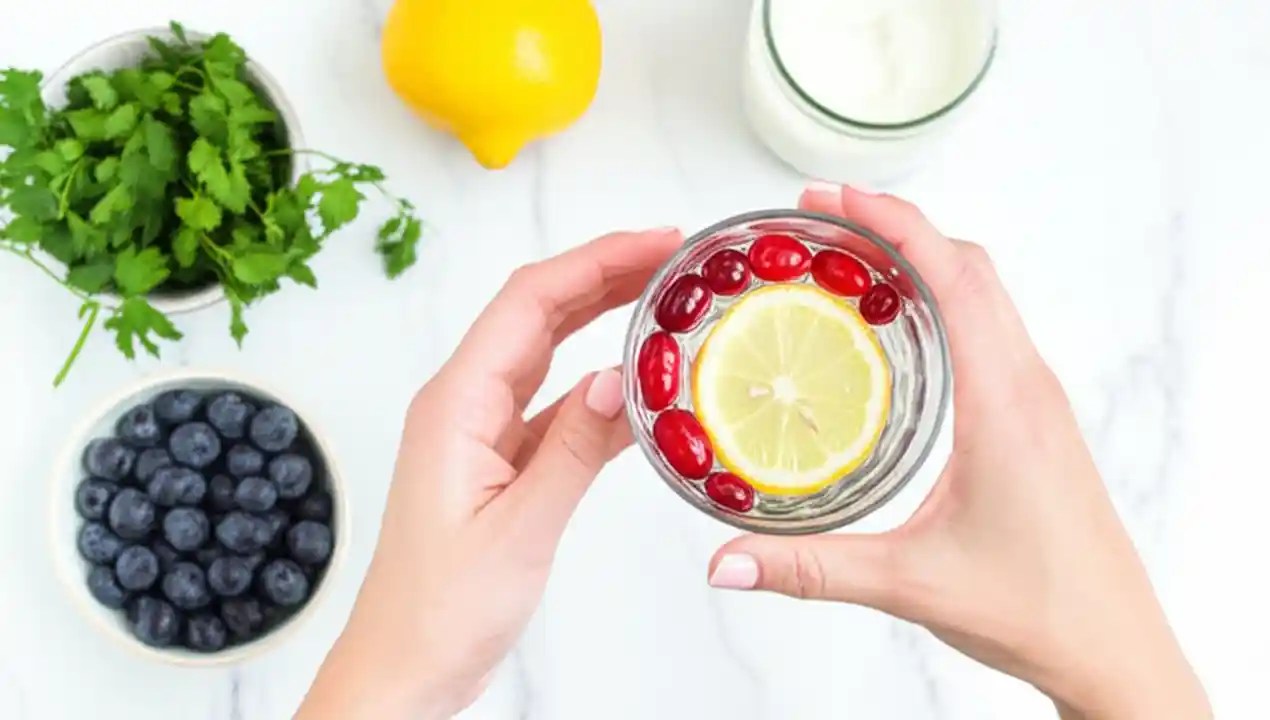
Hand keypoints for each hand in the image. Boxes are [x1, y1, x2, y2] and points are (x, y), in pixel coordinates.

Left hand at [297, 228, 683, 719]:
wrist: (404, 670)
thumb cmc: (438, 612)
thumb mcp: (518, 529)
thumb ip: (574, 449)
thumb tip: (619, 375)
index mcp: (455, 404)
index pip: (530, 302)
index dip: (595, 261)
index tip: (655, 243)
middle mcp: (464, 405)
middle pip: (539, 312)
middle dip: (604, 273)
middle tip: (675, 257)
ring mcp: (482, 432)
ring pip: (548, 353)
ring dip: (602, 319)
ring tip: (665, 298)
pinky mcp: (500, 463)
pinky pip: (554, 404)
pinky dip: (598, 386)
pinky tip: (639, 384)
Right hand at [706, 184, 1210, 719]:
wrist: (1112, 645)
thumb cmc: (1037, 607)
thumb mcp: (909, 582)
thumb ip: (809, 568)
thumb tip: (725, 562)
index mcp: (1004, 402)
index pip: (954, 275)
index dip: (893, 222)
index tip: (833, 198)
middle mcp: (1028, 385)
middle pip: (969, 266)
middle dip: (897, 227)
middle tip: (821, 222)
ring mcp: (1037, 400)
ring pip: (985, 295)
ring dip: (923, 261)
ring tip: (848, 263)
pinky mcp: (1036, 419)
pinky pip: (992, 330)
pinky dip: (944, 302)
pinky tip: (898, 334)